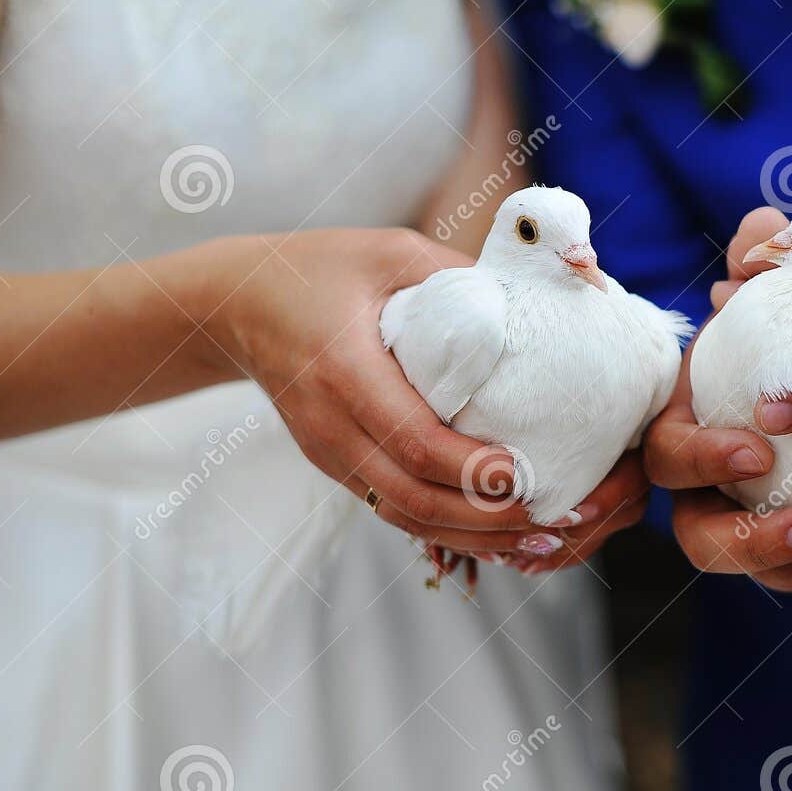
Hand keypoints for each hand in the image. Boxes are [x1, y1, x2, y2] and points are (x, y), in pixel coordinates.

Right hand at [200, 228, 647, 562]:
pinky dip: (444, 529)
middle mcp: (331, 424)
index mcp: (344, 370)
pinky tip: (495, 535)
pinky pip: (392, 507)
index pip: (412, 439)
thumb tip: (541, 292)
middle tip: (553, 518)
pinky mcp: (335, 464)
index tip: (524, 474)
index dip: (470, 468)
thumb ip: (459, 275)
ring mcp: (329, 452)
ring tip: (538, 537)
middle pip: (412, 496)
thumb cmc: (323, 268)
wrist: (239, 306)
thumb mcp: (391, 254)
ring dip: (472, 536)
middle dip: (485, 518)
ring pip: (402, 514)